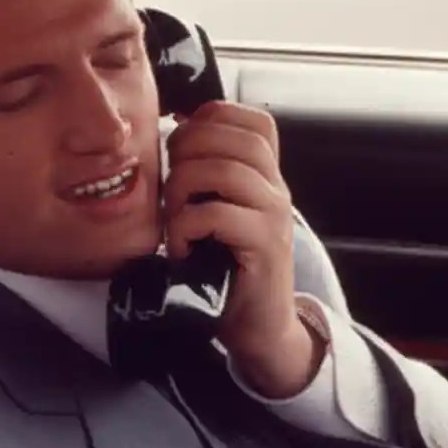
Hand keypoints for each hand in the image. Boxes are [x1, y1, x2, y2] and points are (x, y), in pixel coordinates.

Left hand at [163, 101, 323, 397]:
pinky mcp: (265, 246)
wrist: (260, 328)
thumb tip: (171, 136)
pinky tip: (183, 247)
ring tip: (173, 218)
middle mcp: (277, 190)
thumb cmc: (228, 272)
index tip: (181, 146)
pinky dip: (187, 226)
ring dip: (183, 190)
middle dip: (188, 151)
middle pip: (234, 137)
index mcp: (267, 177)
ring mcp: (274, 216)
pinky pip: (217, 214)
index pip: (254, 120)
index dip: (212, 118)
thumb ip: (209, 180)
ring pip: (224, 171)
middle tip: (171, 186)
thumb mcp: (221, 215)